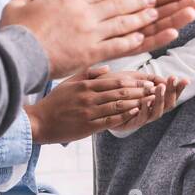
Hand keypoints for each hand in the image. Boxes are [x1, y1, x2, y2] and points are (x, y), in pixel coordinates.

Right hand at [2, 0, 173, 78]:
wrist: (16, 56)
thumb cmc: (14, 32)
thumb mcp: (16, 5)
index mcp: (69, 0)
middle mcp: (84, 14)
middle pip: (118, 4)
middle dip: (138, 1)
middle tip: (152, 1)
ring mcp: (89, 33)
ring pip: (122, 23)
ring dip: (141, 18)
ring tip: (154, 16)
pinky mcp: (91, 53)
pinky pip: (117, 45)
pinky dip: (131, 41)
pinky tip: (141, 38)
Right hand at [26, 66, 155, 144]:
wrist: (39, 122)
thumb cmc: (55, 101)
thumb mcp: (69, 82)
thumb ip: (88, 73)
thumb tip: (108, 68)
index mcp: (85, 85)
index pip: (115, 80)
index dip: (134, 80)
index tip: (148, 79)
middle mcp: (88, 97)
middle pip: (120, 92)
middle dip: (140, 90)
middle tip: (155, 88)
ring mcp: (88, 112)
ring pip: (118, 105)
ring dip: (137, 102)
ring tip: (151, 99)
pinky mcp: (87, 126)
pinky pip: (109, 120)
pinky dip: (124, 116)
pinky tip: (136, 112)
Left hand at [110, 73, 187, 134]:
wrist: (100, 104)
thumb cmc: (120, 92)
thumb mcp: (136, 80)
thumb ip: (150, 79)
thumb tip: (164, 79)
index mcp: (156, 101)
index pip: (172, 95)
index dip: (179, 89)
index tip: (185, 79)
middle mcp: (152, 111)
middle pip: (168, 104)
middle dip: (172, 92)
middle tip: (172, 79)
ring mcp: (143, 118)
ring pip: (156, 112)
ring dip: (159, 99)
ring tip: (159, 87)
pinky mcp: (131, 124)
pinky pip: (140, 119)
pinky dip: (144, 110)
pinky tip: (145, 100)